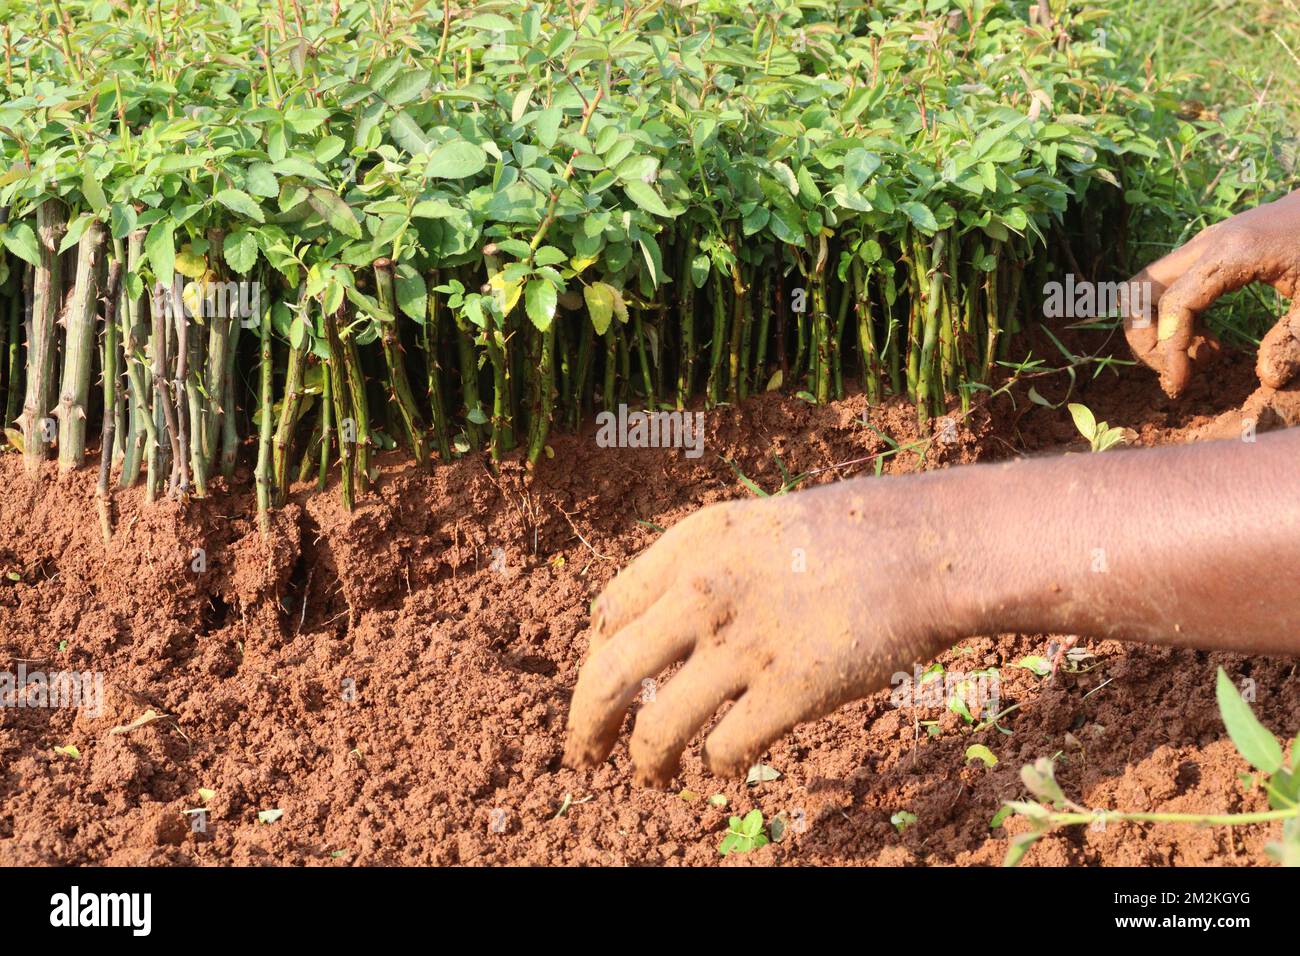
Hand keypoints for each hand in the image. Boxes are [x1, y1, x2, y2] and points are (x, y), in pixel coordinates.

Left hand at [562, 485, 967, 785]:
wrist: (920, 548)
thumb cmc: (839, 536)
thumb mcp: (748, 528)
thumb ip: (694, 570)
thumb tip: (643, 627)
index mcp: (689, 546)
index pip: (606, 614)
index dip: (593, 659)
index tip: (601, 685)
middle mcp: (702, 592)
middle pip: (607, 677)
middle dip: (584, 726)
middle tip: (582, 755)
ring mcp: (744, 644)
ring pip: (657, 729)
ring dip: (645, 762)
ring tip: (651, 776)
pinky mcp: (791, 691)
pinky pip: (725, 750)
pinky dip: (717, 766)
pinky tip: (724, 765)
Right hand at [1125, 191, 1299, 398]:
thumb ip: (1294, 337)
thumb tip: (1269, 378)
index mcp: (1232, 253)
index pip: (1175, 305)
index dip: (1170, 349)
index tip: (1181, 383)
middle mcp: (1205, 245)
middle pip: (1139, 291)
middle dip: (1147, 337)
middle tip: (1180, 366)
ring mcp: (1200, 245)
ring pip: (1144, 289)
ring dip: (1156, 328)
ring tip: (1199, 351)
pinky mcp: (1203, 251)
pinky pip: (1165, 286)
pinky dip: (1172, 318)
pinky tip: (1207, 335)